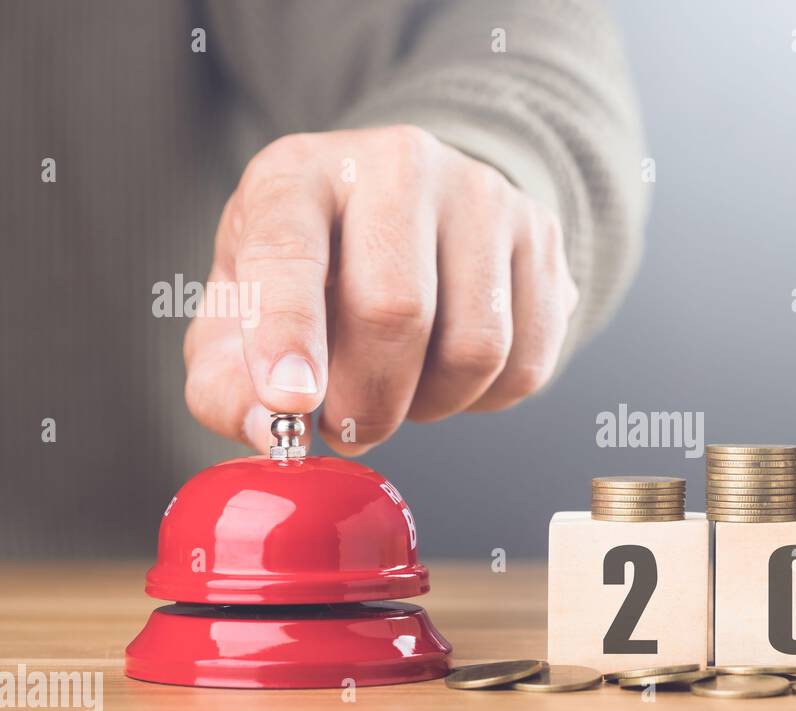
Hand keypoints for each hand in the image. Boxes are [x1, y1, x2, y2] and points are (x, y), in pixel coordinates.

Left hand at [184, 125, 578, 453]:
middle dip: (367, 402)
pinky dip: (485, 400)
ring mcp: (482, 195)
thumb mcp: (244, 309)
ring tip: (403, 391)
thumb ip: (228, 383)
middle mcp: (398, 164)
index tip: (291, 402)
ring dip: (433, 406)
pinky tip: (450, 374)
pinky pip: (528, 361)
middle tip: (346, 427)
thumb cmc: (319, 267)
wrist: (417, 209)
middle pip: (396, 310)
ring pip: (476, 347)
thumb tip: (274, 435)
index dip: (287, 332)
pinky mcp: (542, 235)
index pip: (288, 249)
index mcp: (300, 174)